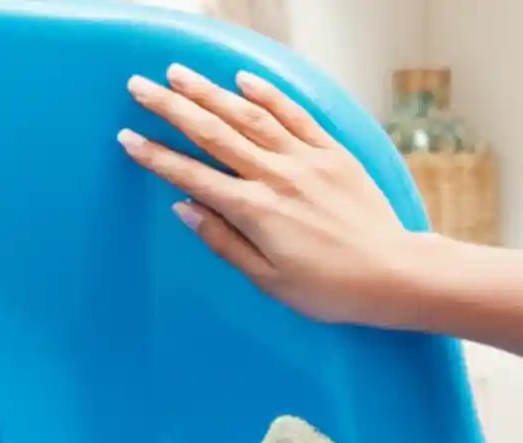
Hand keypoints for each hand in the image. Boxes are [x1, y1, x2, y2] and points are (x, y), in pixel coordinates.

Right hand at [118, 64, 453, 327]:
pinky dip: (267, 94)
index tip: (128, 138)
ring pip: (248, 116)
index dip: (155, 156)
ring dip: (210, 92)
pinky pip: (295, 115)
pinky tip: (242, 80)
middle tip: (140, 86)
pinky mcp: (332, 152)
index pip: (192, 175)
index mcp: (254, 211)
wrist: (394, 275)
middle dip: (171, 108)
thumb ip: (223, 241)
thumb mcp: (267, 280)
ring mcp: (306, 159)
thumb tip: (185, 208)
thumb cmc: (329, 288)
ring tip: (179, 74)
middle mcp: (276, 176)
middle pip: (213, 133)